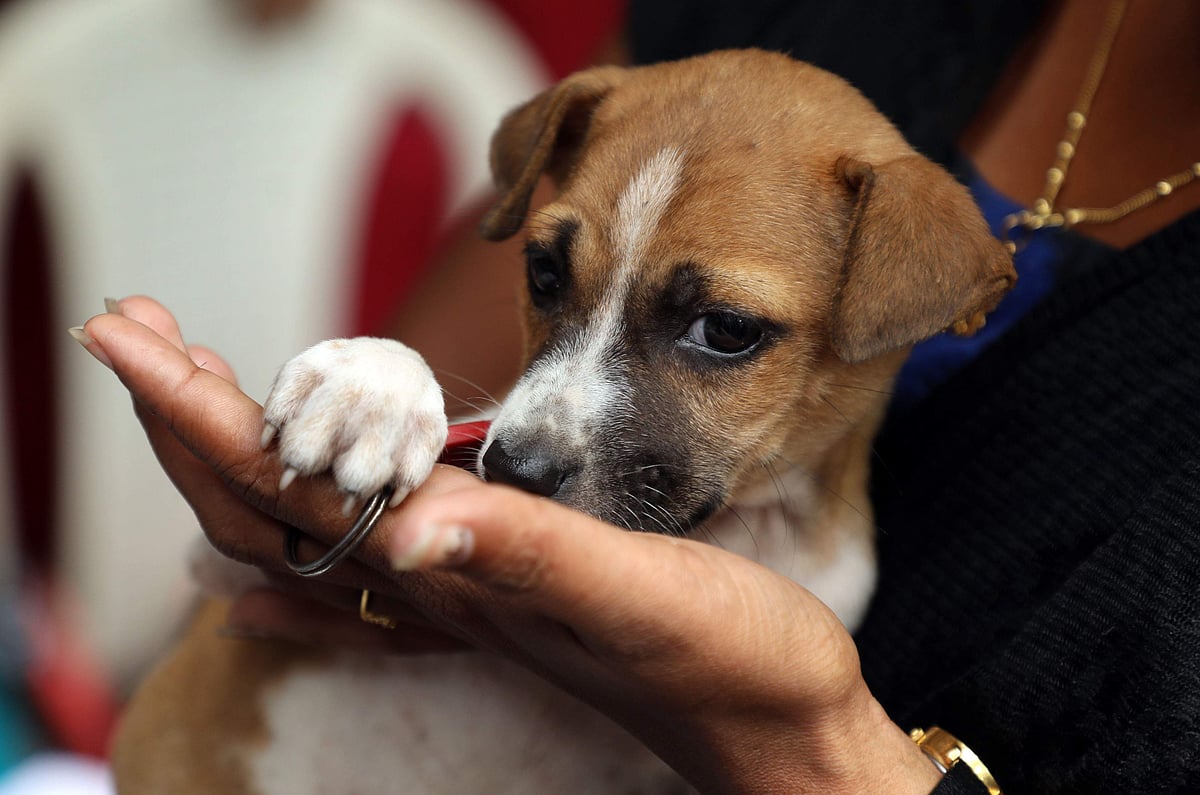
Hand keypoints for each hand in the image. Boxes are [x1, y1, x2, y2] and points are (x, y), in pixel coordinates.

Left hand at [76, 296, 939, 794]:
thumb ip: (526, 557)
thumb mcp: (639, 597)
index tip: (134, 339)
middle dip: (190, 419)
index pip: (295, 490)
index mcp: (463, 575)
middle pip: (273, 506)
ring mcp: (465, 602)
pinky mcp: (502, 603)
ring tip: (184, 391)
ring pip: (309, 530)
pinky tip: (254, 581)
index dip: (205, 416)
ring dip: (233, 459)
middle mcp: (442, 591)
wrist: (775, 726)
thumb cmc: (727, 661)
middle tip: (129, 330)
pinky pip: (366, 588)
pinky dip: (296, 567)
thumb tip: (399, 527)